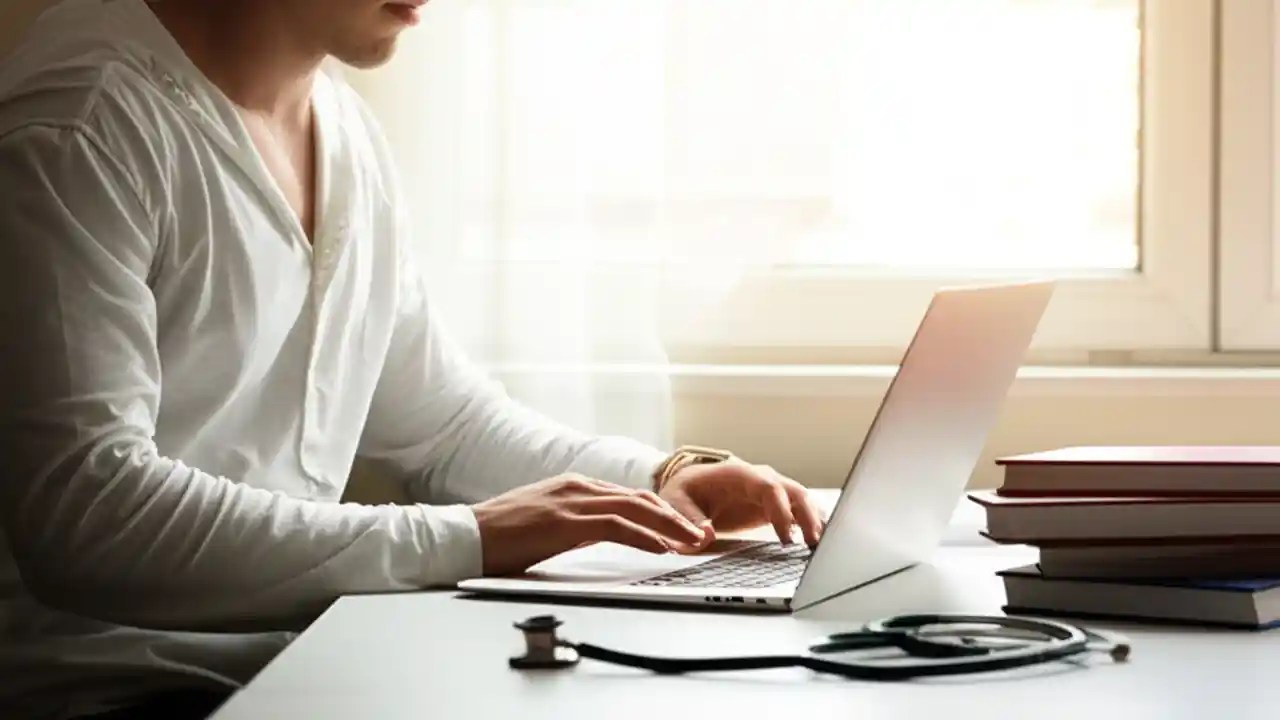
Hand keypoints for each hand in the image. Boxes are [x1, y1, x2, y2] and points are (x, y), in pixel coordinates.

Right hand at [472, 474, 707, 575]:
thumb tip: (606, 538)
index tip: (684, 530)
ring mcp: (571, 500)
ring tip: (693, 543)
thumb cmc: (500, 536)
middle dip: (675, 517)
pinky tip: (661, 548)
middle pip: (640, 498)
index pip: (630, 497)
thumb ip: (577, 526)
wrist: (464, 536)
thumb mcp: (548, 525)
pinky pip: (615, 526)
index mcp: (574, 486)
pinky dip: (643, 536)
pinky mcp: (564, 521)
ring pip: (635, 508)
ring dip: (669, 527)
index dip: (662, 513)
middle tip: (701, 535)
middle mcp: (577, 486)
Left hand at [658, 458, 824, 548]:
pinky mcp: (777, 508)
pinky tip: (820, 546)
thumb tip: (705, 534)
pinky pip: (801, 514)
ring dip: (816, 523)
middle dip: (809, 518)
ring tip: (822, 549)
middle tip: (814, 545)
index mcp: (740, 475)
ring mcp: (773, 493)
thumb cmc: (685, 491)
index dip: (782, 512)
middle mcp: (762, 481)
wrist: (691, 485)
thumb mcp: (675, 501)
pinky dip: (813, 527)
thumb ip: (687, 518)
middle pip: (795, 493)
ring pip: (804, 502)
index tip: (787, 539)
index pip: (769, 487)